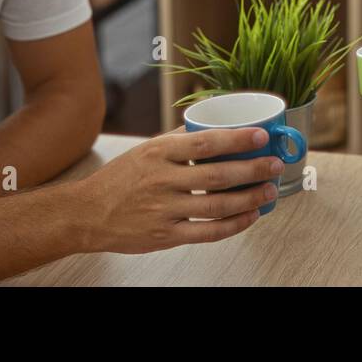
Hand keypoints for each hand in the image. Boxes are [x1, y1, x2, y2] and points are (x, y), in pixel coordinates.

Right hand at [77, 127, 281, 253]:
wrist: (86, 214)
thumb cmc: (119, 180)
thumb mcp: (145, 150)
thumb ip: (177, 140)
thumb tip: (210, 126)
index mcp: (158, 153)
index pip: (206, 143)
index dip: (237, 139)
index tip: (261, 135)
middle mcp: (162, 180)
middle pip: (218, 175)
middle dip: (253, 170)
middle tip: (274, 165)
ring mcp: (164, 210)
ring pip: (217, 205)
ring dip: (249, 199)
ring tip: (269, 192)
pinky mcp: (165, 236)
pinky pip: (207, 232)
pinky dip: (233, 225)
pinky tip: (249, 217)